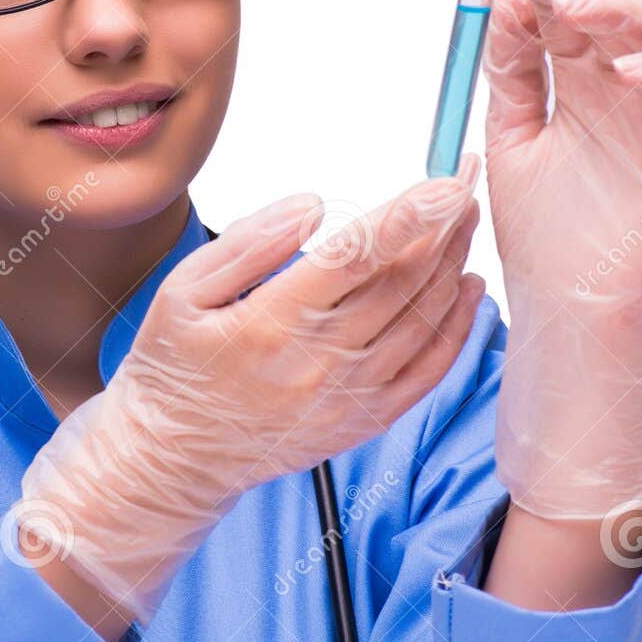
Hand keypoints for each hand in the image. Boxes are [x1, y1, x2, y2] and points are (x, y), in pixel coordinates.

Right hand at [16, 162, 485, 622]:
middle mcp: (317, 362)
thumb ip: (248, 244)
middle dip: (442, 229)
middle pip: (400, 284)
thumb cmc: (175, 368)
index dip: (408, 216)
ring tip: (466, 224)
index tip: (446, 182)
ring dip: (452, 267)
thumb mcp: (181, 292)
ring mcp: (345, 398)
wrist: (174, 459)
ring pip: (421, 322)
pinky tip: (468, 290)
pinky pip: (426, 373)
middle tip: (464, 186)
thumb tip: (311, 204)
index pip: (356, 257)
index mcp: (270, 322)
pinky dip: (456, 329)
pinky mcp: (361, 423)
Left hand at [478, 0, 641, 518]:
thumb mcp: (509, 139)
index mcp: (574, 77)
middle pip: (601, 3)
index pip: (554, 1)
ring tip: (562, 0)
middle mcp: (619, 84)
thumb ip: (509, 72)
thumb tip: (498, 1)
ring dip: (610, 10)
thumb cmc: (544, 234)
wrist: (570, 313)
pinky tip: (628, 66)